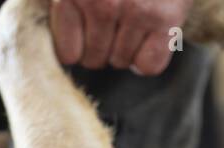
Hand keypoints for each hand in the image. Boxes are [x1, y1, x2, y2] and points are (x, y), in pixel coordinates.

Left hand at [49, 0, 193, 74]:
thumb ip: (59, 5)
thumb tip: (61, 44)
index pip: (68, 54)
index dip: (76, 47)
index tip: (82, 33)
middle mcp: (102, 3)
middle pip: (94, 60)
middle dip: (100, 48)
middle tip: (110, 24)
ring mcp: (136, 11)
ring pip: (121, 62)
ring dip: (124, 49)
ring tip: (130, 21)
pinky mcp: (164, 17)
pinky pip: (149, 65)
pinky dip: (148, 57)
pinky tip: (148, 35)